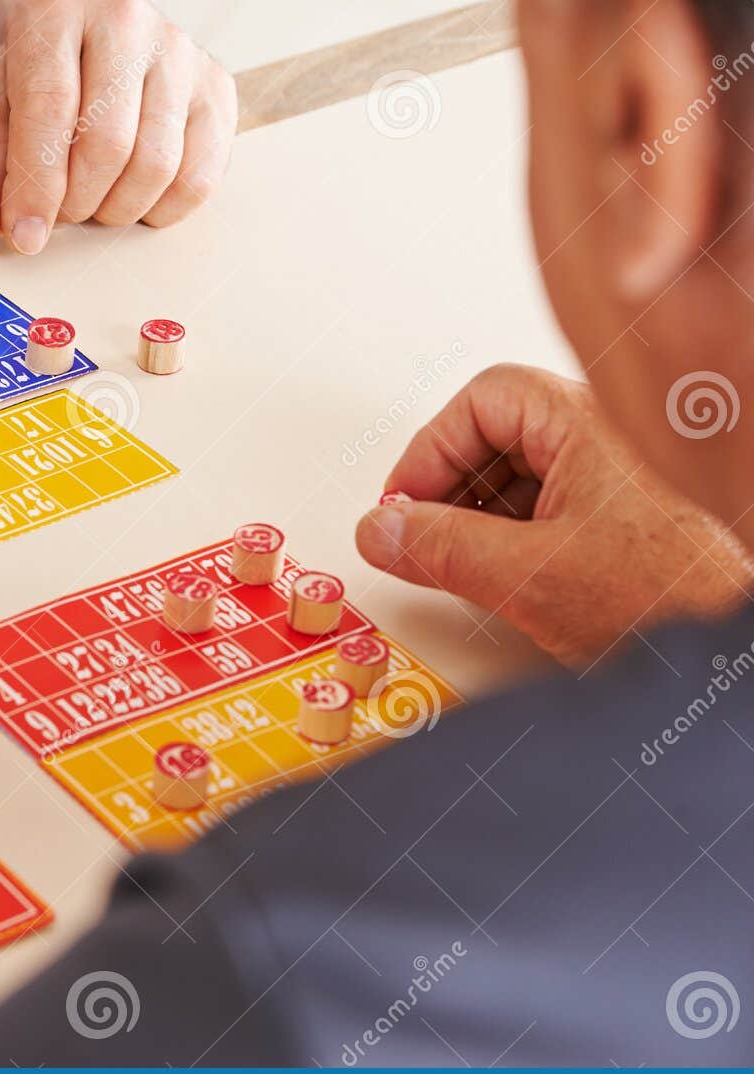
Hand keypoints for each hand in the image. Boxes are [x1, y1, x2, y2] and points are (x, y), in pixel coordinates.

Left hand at [0, 0, 236, 252]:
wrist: (90, 47)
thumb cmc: (40, 81)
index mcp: (58, 11)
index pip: (50, 107)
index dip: (36, 183)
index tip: (26, 234)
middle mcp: (127, 22)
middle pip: (107, 144)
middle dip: (77, 203)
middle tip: (61, 212)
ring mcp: (181, 54)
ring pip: (156, 166)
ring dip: (117, 210)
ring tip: (94, 201)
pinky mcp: (217, 89)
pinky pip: (199, 178)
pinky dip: (161, 209)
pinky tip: (134, 197)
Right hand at [355, 363, 753, 667]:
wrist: (737, 648)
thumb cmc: (672, 601)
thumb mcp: (528, 576)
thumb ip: (440, 548)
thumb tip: (380, 530)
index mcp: (591, 423)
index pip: (483, 399)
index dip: (430, 452)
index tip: (402, 505)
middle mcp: (613, 438)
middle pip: (500, 436)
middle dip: (451, 490)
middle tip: (420, 538)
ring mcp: (626, 478)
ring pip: (526, 476)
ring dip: (480, 520)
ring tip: (464, 569)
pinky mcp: (634, 518)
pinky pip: (555, 508)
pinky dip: (517, 540)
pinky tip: (510, 582)